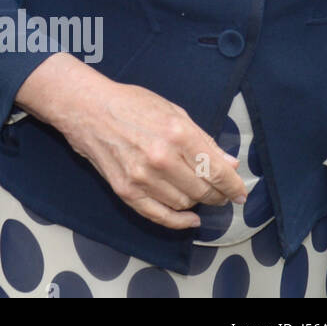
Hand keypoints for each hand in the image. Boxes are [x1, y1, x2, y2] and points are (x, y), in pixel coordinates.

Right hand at [19, 55, 247, 229]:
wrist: (86, 107)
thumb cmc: (130, 103)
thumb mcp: (172, 111)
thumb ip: (202, 139)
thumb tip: (229, 165)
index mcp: (178, 133)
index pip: (217, 171)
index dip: (234, 186)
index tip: (240, 193)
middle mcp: (162, 158)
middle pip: (204, 191)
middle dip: (217, 195)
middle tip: (220, 192)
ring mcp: (142, 177)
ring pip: (185, 204)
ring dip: (195, 201)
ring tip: (194, 191)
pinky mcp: (126, 189)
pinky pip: (160, 215)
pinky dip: (180, 222)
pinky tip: (191, 218)